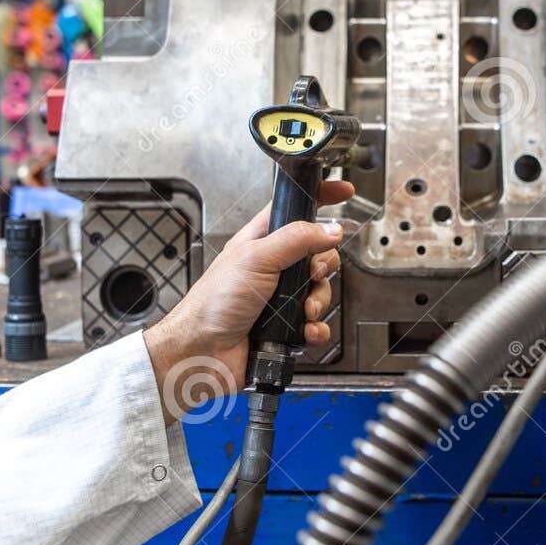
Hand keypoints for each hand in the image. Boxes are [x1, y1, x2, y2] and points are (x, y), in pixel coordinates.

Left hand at [144, 181, 352, 422]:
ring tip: (303, 311)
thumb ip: (296, 239)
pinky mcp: (287, 328)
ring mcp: (281, 299)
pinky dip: (316, 329)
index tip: (343, 191)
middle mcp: (273, 268)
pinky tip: (305, 331)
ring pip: (321, 292)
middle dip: (323, 267)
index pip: (295, 209)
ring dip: (318, 302)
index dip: (319, 198)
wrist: (203, 353)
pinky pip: (317, 325)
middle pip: (318, 255)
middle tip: (311, 274)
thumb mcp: (255, 258)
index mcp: (262, 242)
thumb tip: (329, 229)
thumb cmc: (212, 304)